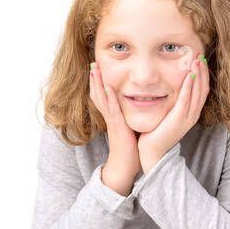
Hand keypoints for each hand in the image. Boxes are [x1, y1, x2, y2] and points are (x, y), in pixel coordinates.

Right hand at [89, 62, 141, 194]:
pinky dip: (110, 100)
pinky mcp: (118, 128)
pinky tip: (109, 89)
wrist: (126, 165)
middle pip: (98, 94)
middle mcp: (110, 116)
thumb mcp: (128, 126)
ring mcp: (112, 122)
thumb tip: (136, 103)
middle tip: (92, 63)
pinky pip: (113, 112)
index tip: (97, 67)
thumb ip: (128, 115)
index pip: (103, 95)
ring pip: (102, 100)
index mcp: (113, 115)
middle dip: (95, 79)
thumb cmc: (129, 146)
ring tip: (95, 70)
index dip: (99, 82)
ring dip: (98, 85)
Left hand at [136, 56, 210, 173]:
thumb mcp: (167, 116)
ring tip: (196, 61)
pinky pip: (186, 99)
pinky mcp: (179, 119)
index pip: (202, 91)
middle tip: (200, 56)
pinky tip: (189, 75)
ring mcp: (188, 117)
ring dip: (198, 75)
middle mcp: (193, 115)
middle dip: (203, 72)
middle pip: (203, 89)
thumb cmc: (156, 134)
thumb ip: (172, 104)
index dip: (203, 76)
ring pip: (197, 92)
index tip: (199, 61)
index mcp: (191, 113)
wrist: (152, 153)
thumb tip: (169, 89)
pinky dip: (189, 87)